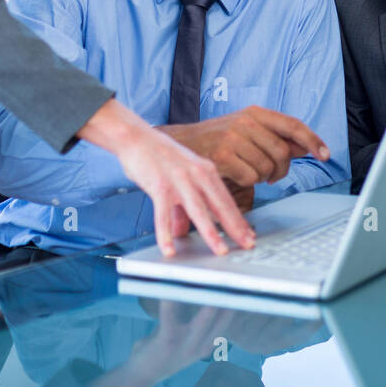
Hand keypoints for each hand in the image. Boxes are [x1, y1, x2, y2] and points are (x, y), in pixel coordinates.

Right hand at [78, 99, 253, 256]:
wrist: (136, 137)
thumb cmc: (158, 157)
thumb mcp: (178, 179)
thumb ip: (181, 208)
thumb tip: (181, 233)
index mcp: (206, 171)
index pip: (226, 200)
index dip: (238, 219)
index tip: (249, 236)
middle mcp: (197, 174)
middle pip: (220, 205)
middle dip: (235, 228)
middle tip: (247, 245)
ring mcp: (179, 179)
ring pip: (198, 210)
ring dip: (210, 233)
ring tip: (220, 250)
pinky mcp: (160, 185)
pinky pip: (163, 214)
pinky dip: (166, 233)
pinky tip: (170, 249)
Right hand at [161, 105, 329, 189]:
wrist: (180, 144)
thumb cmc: (217, 138)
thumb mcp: (247, 130)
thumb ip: (275, 137)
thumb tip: (306, 147)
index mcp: (255, 113)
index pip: (293, 125)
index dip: (313, 140)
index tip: (325, 154)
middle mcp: (245, 122)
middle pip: (283, 152)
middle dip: (282, 169)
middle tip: (272, 175)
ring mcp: (233, 138)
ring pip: (268, 168)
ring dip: (263, 177)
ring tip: (250, 171)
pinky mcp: (221, 157)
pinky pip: (251, 178)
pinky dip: (248, 182)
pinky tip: (237, 175)